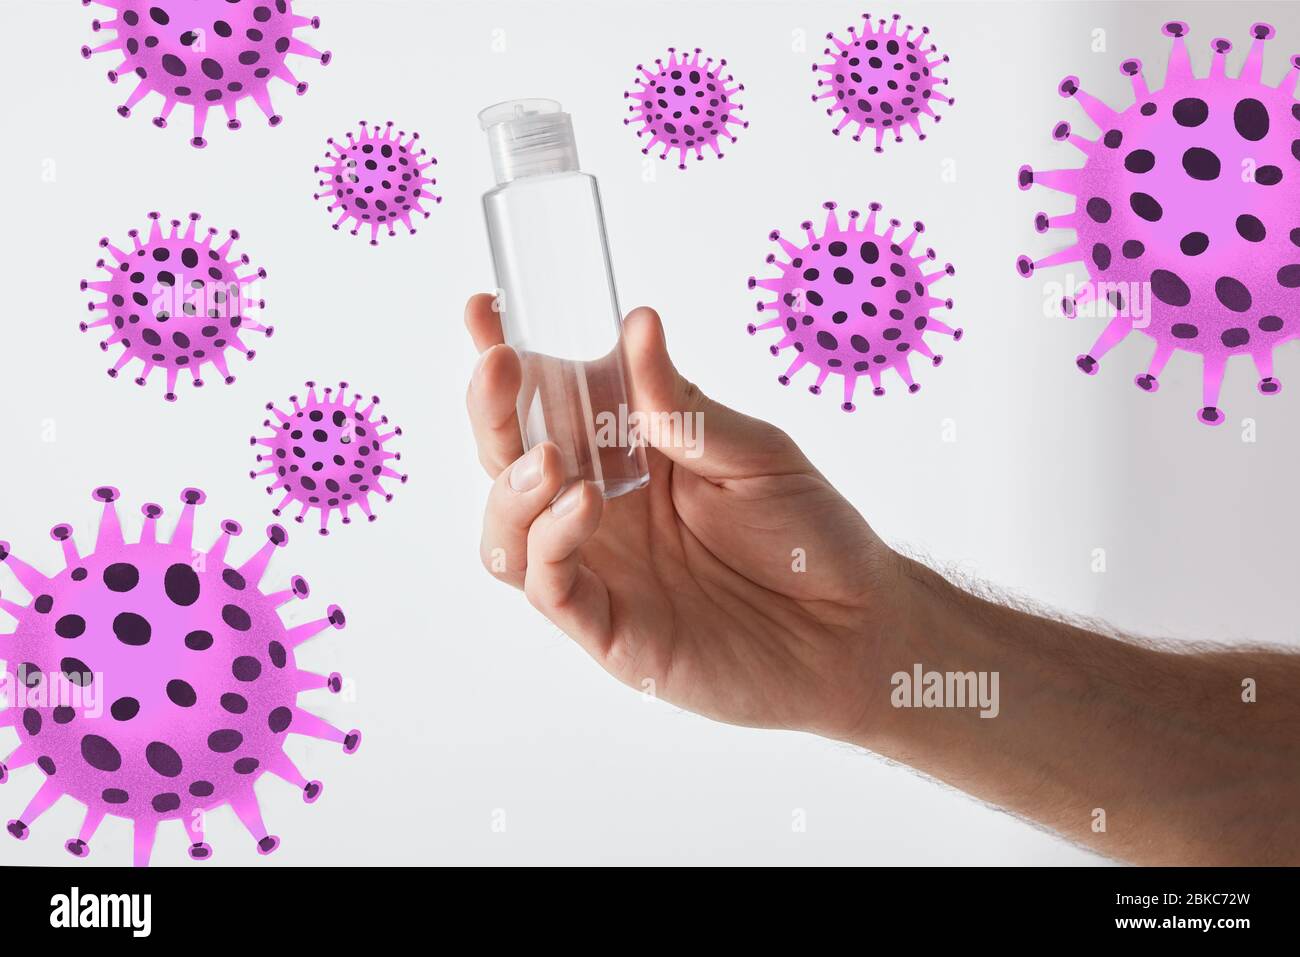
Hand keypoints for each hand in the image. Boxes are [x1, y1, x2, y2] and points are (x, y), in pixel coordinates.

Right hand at [465, 293, 900, 739]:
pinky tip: (583, 503)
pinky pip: (549, 584)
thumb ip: (684, 406)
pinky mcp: (608, 627)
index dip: (511, 360)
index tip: (485, 308)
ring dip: (507, 485)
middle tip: (499, 366)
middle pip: (509, 457)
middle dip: (492, 409)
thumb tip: (637, 325)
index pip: (552, 401)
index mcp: (630, 454)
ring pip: (506, 526)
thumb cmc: (812, 536)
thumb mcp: (757, 453)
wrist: (857, 629)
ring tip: (547, 457)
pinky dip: (551, 539)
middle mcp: (600, 507)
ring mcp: (600, 568)